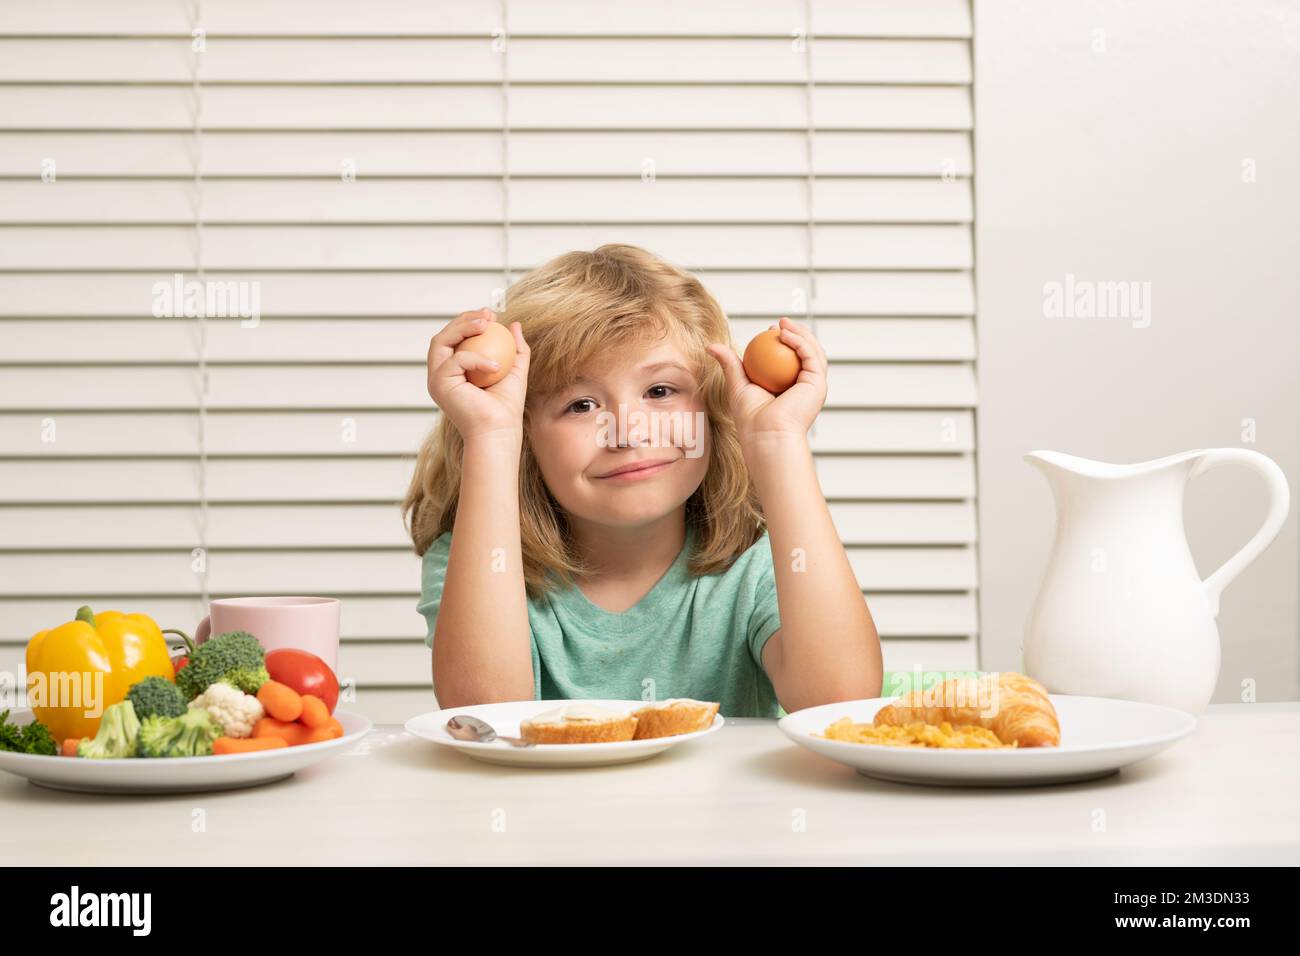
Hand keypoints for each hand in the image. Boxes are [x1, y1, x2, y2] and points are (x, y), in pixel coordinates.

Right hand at [426, 307, 530, 440]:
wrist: (499, 430)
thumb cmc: (506, 407)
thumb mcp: (516, 370)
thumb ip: (516, 348)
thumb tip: (515, 324)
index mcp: (454, 371)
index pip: (455, 339)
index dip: (469, 322)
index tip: (491, 315)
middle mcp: (440, 374)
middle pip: (444, 336)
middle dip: (464, 319)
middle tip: (487, 314)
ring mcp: (436, 379)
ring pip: (441, 341)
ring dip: (462, 327)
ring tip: (486, 324)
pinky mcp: (438, 384)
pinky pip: (456, 360)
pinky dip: (477, 359)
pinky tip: (496, 366)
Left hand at [706, 316, 827, 445]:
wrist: (765, 434)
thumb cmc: (750, 417)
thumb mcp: (738, 384)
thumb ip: (729, 364)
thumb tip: (711, 346)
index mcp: (790, 388)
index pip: (790, 360)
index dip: (783, 341)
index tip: (769, 330)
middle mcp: (805, 387)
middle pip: (805, 353)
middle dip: (796, 333)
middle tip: (779, 322)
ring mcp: (814, 385)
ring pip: (812, 351)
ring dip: (800, 333)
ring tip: (783, 323)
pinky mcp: (818, 384)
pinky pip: (810, 356)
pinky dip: (799, 342)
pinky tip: (784, 334)